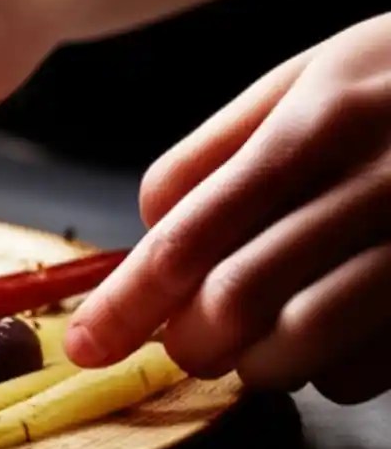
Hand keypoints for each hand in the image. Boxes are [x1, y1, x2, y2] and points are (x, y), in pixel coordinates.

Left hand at [67, 13, 390, 403]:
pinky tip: (328, 333)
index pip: (188, 234)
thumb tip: (147, 226)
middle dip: (185, 340)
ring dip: (252, 364)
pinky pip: (368, 370)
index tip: (86, 341)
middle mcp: (378, 185)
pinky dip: (326, 371)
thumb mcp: (309, 78)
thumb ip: (219, 147)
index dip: (124, 301)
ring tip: (250, 342)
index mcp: (318, 122)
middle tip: (179, 340)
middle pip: (232, 302)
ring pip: (299, 350)